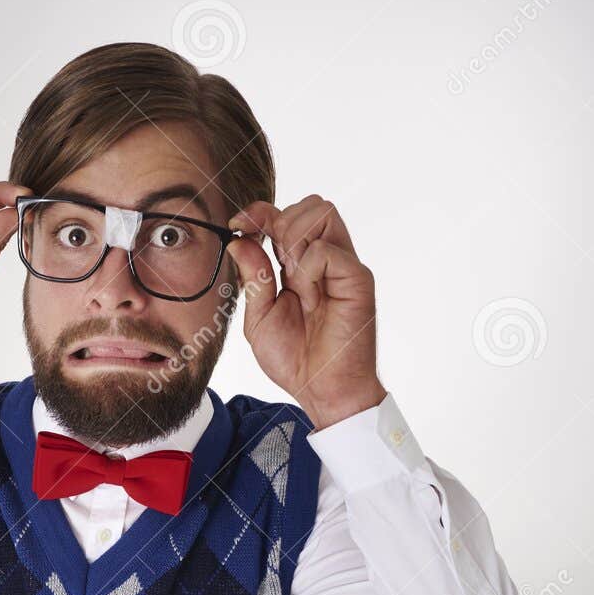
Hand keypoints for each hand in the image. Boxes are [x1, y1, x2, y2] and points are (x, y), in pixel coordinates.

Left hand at [225, 195, 385, 429]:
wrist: (322, 390)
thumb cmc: (295, 359)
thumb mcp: (259, 318)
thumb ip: (252, 278)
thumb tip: (239, 241)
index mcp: (301, 265)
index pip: (285, 216)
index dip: (260, 212)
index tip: (238, 225)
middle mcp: (325, 258)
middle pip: (308, 204)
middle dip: (280, 224)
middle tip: (275, 267)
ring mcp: (343, 265)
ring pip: (322, 212)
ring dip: (295, 242)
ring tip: (294, 285)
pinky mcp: (357, 277)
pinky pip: (325, 250)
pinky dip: (307, 270)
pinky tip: (310, 299)